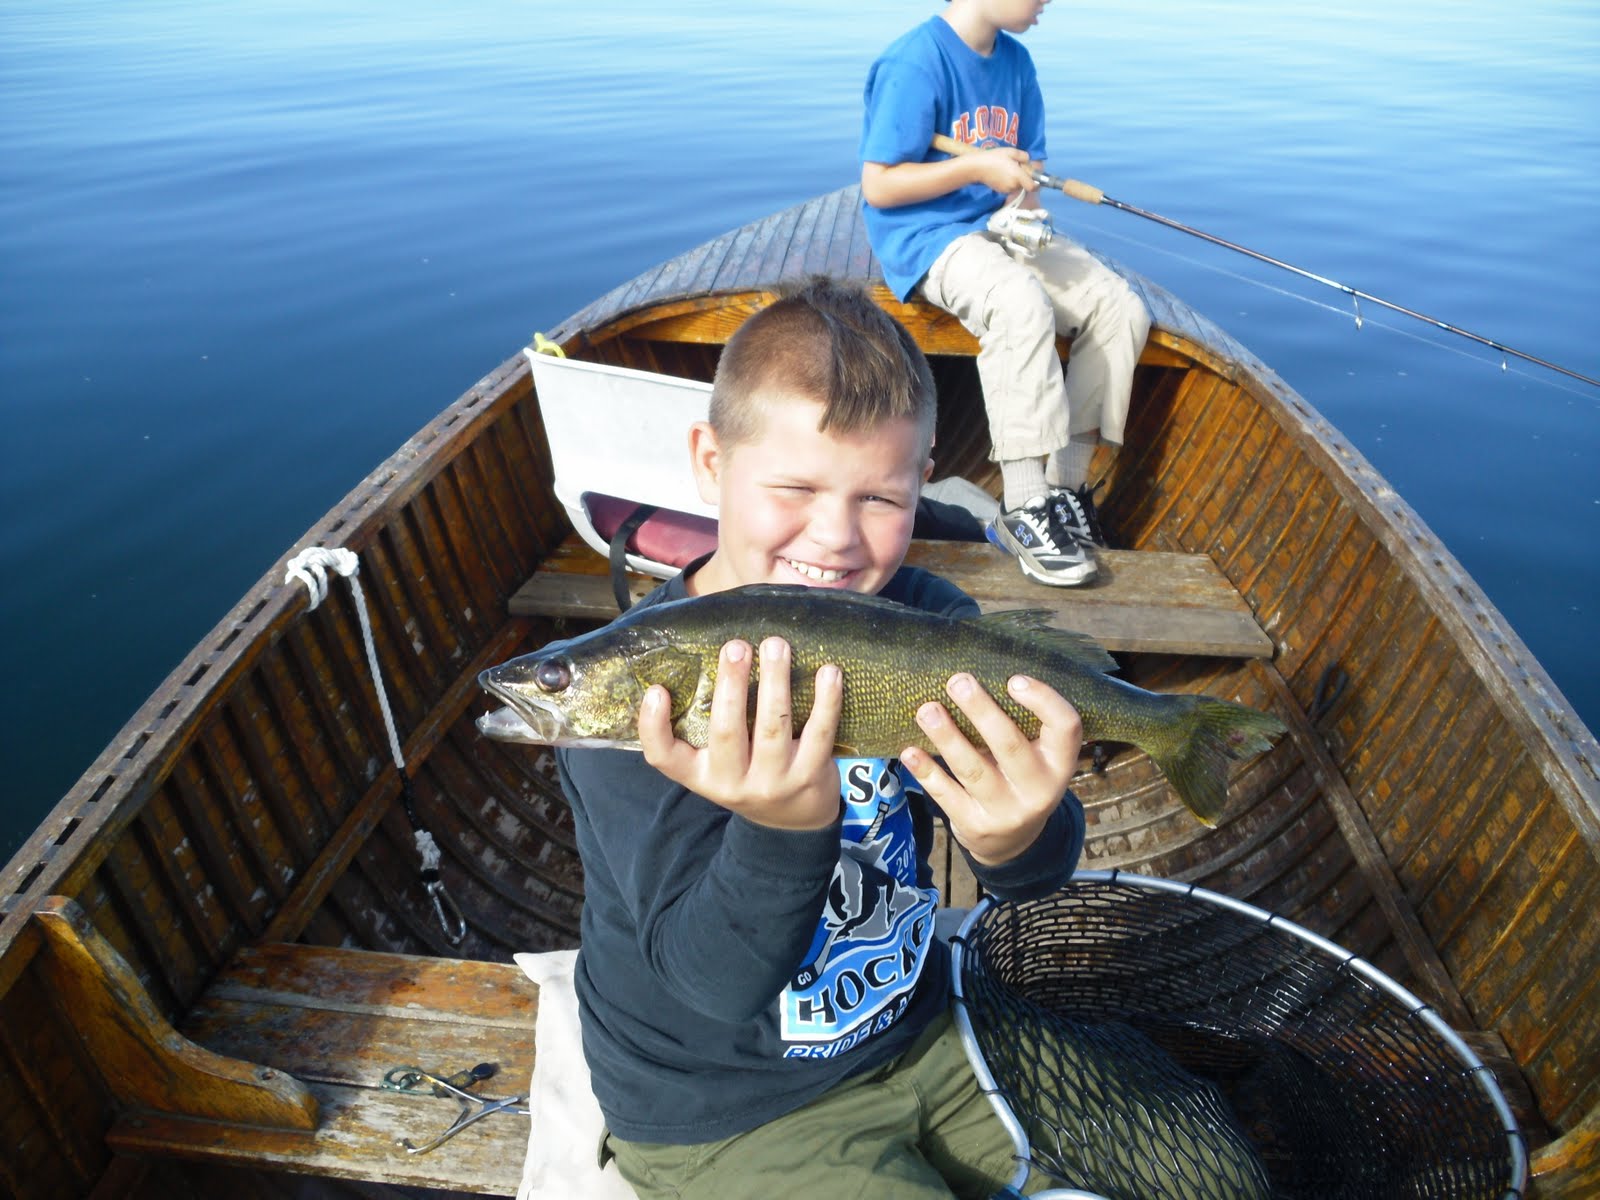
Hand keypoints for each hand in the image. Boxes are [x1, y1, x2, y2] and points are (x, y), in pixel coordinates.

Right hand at [639, 637, 843, 831]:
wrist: (794, 823)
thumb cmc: (749, 775)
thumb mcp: (718, 764)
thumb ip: (706, 726)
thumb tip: (708, 659)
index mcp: (702, 775)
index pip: (665, 757)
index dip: (654, 726)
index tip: (656, 690)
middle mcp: (733, 783)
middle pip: (726, 730)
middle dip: (731, 684)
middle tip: (736, 646)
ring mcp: (773, 782)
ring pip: (772, 727)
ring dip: (775, 681)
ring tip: (776, 645)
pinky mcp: (810, 777)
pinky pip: (819, 733)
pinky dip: (826, 701)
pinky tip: (829, 672)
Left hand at [900, 673, 1081, 865]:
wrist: (1012, 843)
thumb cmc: (1020, 780)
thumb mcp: (1036, 759)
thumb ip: (1020, 728)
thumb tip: (976, 679)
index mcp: (1059, 764)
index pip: (1066, 728)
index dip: (1043, 700)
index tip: (1013, 680)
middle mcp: (1038, 789)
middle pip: (1010, 745)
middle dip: (981, 710)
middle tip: (958, 681)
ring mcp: (1006, 811)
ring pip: (973, 769)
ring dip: (947, 737)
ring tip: (927, 710)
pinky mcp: (975, 825)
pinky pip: (947, 796)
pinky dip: (927, 772)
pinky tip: (910, 752)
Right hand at [971, 146, 1038, 196]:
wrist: (977, 167)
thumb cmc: (994, 157)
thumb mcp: (1011, 152)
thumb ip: (1023, 156)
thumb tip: (1028, 160)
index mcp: (1018, 176)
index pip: (1033, 187)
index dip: (1037, 183)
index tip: (1035, 177)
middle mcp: (1014, 185)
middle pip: (1024, 184)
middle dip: (1024, 177)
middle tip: (1017, 166)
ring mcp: (1006, 189)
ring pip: (1017, 185)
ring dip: (1016, 179)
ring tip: (1007, 168)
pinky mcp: (1000, 191)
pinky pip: (1009, 187)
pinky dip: (1009, 181)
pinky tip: (1001, 173)